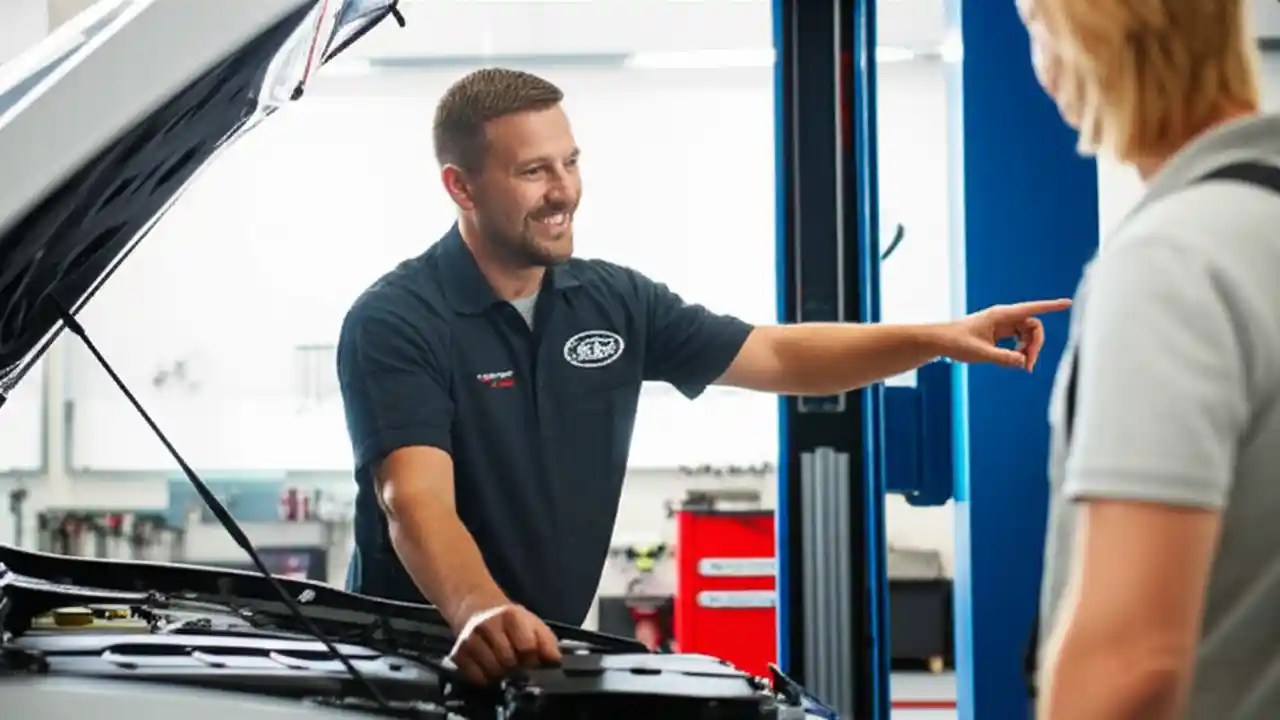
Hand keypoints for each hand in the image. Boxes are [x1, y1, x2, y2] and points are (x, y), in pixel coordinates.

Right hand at [446, 603, 562, 685]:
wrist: (477, 609)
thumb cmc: (511, 622)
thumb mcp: (533, 624)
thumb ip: (547, 643)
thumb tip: (555, 662)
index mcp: (511, 616)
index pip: (527, 647)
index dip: (533, 658)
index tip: (532, 659)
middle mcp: (487, 625)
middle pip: (509, 662)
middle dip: (517, 668)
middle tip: (517, 664)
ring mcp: (470, 639)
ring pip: (493, 672)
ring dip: (502, 675)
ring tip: (504, 666)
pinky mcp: (458, 653)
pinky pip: (477, 678)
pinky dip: (486, 679)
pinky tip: (489, 668)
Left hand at [944, 298, 1071, 370]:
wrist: (940, 341)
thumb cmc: (956, 342)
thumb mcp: (980, 353)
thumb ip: (1003, 358)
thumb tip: (1023, 362)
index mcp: (1001, 315)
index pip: (1031, 309)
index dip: (1050, 306)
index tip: (1067, 303)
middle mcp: (1004, 317)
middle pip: (1033, 326)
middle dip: (1035, 345)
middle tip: (1028, 365)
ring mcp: (1002, 325)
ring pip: (1027, 334)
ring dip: (1029, 350)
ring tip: (1022, 366)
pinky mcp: (999, 333)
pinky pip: (1019, 340)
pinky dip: (1020, 351)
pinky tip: (1016, 362)